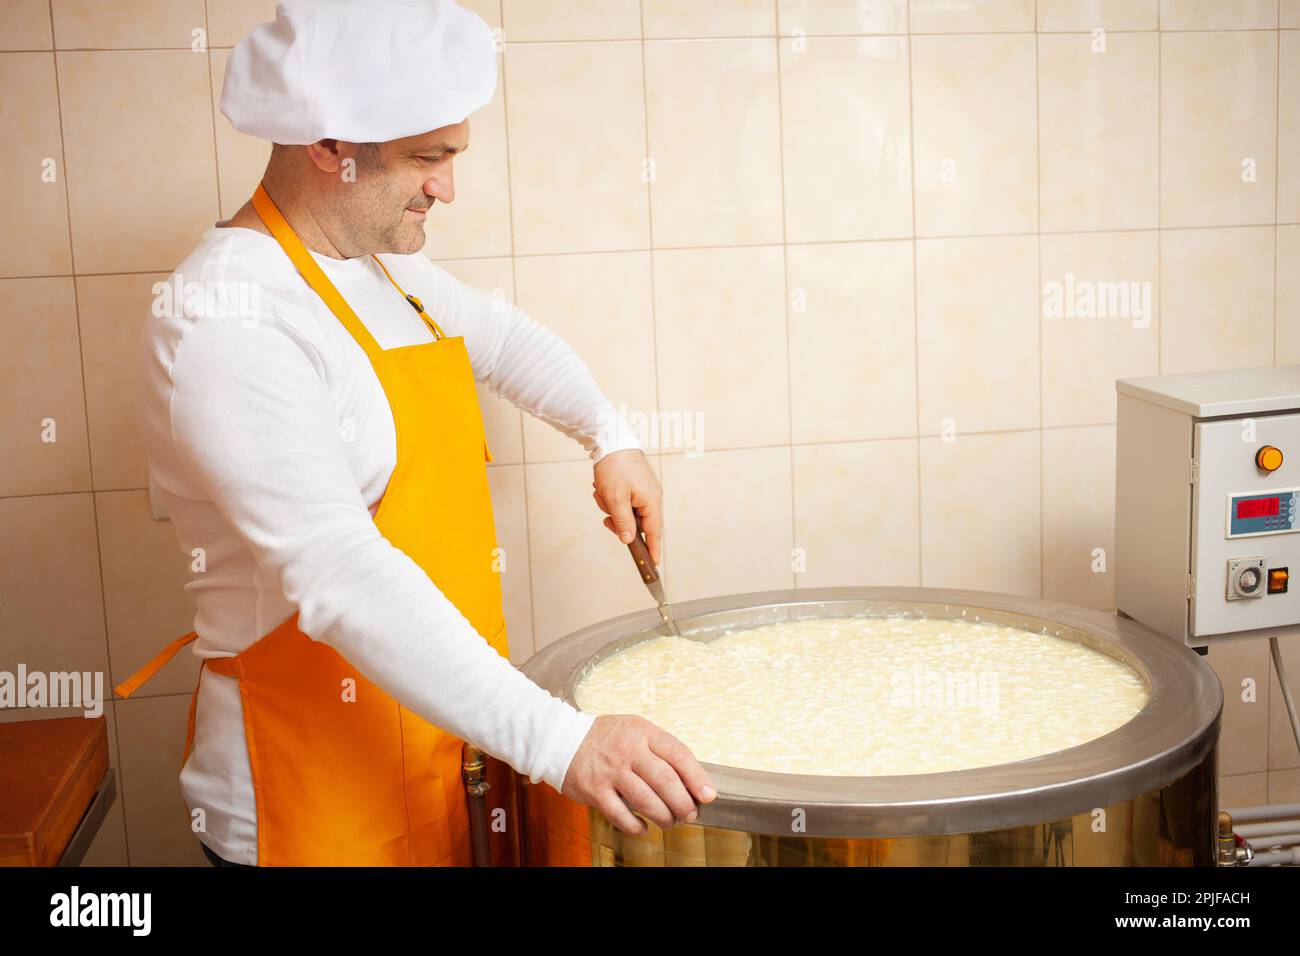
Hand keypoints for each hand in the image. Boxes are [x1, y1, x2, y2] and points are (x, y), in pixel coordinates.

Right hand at [561, 715, 715, 833]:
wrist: (563, 739)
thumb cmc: (607, 737)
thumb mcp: (637, 730)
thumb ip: (661, 750)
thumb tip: (691, 780)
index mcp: (643, 733)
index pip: (678, 754)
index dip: (697, 777)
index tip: (708, 795)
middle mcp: (628, 751)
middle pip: (665, 781)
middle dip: (683, 803)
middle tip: (690, 814)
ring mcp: (611, 772)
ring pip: (645, 800)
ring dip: (664, 816)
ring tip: (670, 821)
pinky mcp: (595, 791)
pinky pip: (620, 815)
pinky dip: (636, 826)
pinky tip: (644, 828)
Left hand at [592, 449, 663, 564]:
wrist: (613, 439)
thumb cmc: (615, 467)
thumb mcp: (615, 498)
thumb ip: (623, 522)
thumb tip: (628, 540)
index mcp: (651, 501)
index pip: (654, 532)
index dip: (653, 549)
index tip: (653, 564)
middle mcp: (652, 497)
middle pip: (637, 523)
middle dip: (618, 521)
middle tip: (606, 518)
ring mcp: (645, 490)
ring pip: (627, 511)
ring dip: (611, 507)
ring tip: (600, 493)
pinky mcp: (637, 485)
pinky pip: (624, 500)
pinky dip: (612, 498)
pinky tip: (602, 488)